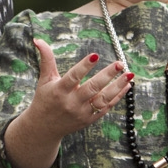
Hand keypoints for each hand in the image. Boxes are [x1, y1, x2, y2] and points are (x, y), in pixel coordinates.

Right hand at [3, 39, 130, 167]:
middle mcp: (71, 103)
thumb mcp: (44, 79)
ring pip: (103, 99)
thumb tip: (38, 39)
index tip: (95, 54)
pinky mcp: (89, 119)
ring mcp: (82, 113)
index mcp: (59, 91)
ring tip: (129, 74)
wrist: (44, 128)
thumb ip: (46, 59)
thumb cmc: (45, 99)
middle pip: (92, 88)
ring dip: (118, 87)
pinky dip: (118, 97)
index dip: (84, 66)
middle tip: (119, 63)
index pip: (73, 77)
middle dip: (107, 75)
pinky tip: (127, 85)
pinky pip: (106, 108)